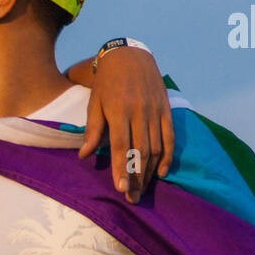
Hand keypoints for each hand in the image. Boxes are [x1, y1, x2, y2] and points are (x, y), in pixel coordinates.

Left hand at [78, 47, 173, 203]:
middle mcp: (140, 111)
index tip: (121, 188)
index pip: (122, 145)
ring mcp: (156, 110)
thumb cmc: (107, 83)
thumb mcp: (95, 103)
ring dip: (150, 171)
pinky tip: (161, 172)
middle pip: (141, 151)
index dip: (122, 168)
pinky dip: (167, 156)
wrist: (130, 56)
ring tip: (142, 189)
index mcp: (119, 110)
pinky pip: (170, 137)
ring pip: (156, 147)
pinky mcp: (167, 109)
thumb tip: (84, 156)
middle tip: (132, 198)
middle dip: (136, 177)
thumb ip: (93, 130)